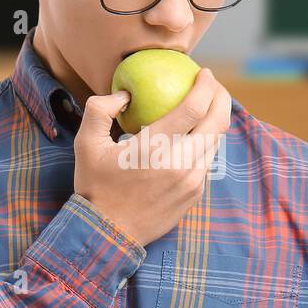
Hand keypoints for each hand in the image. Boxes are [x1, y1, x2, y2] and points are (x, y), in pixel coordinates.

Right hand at [73, 67, 230, 248]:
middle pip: (217, 122)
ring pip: (216, 142)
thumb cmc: (95, 187)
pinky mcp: (195, 194)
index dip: (205, 85)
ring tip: (207, 106)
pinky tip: (197, 134)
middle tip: (213, 85)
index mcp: (155, 148)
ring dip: (216, 119)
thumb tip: (125, 94)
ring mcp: (192, 181)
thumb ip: (100, 110)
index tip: (204, 72)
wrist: (108, 235)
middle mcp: (181, 164)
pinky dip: (206, 142)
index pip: (194, 108)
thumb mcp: (86, 145)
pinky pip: (207, 161)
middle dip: (221, 96)